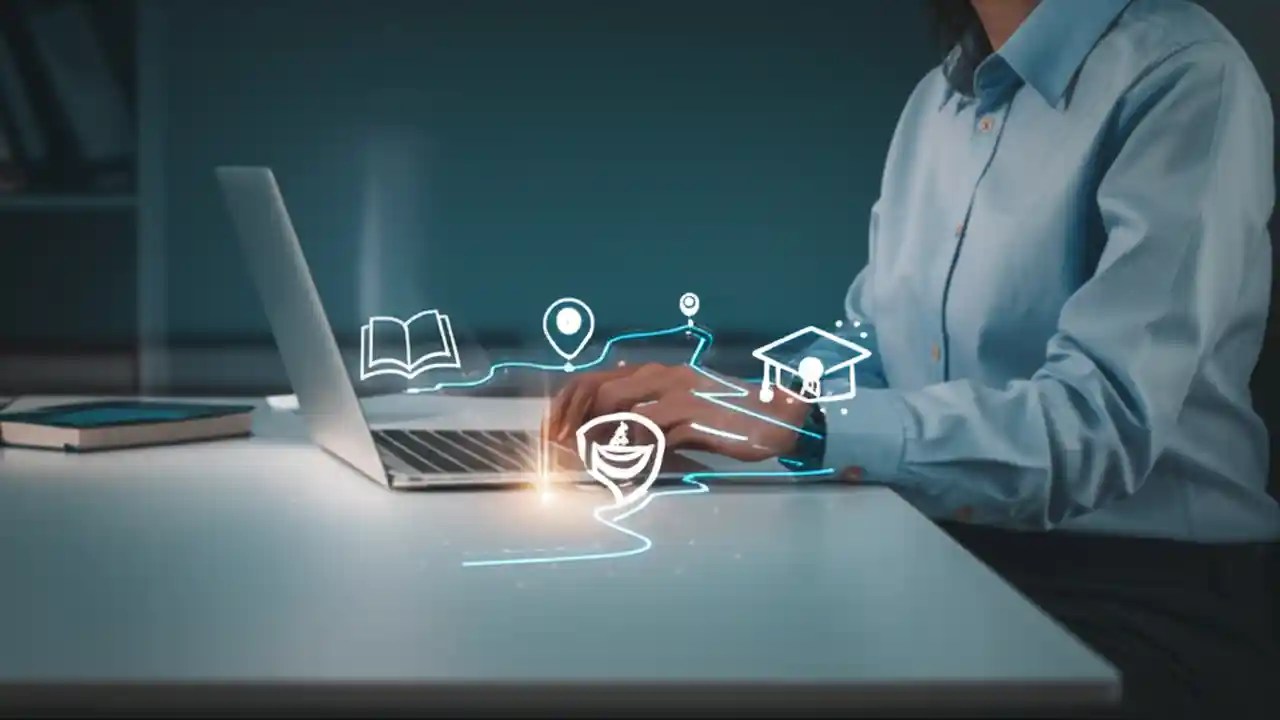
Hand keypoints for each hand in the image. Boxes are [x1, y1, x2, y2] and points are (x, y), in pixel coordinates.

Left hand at [544, 363, 810, 461]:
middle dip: (571, 421)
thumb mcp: (682, 411)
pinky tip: (628, 469)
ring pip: (619, 412)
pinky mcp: (694, 418)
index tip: (550, 431)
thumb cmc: (728, 418)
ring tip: (591, 462)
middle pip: (598, 390)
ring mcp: (678, 395)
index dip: (565, 404)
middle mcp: (664, 376)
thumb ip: (647, 416)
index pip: (595, 379)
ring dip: (599, 440)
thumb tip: (608, 434)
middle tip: (558, 449)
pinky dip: (633, 454)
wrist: (778, 420)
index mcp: (657, 372)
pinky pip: (650, 436)